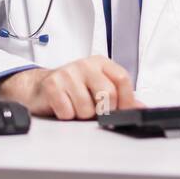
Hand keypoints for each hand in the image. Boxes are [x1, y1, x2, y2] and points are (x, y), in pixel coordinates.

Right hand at [0, 55, 139, 119]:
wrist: (38, 87)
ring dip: (81, 115)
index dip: (125, 100)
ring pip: (87, 109)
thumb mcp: (98, 87)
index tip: (120, 110)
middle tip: (93, 110)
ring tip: (74, 106)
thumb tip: (141, 107)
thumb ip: (120, 97)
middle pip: (107, 95)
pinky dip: (66, 116)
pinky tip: (62, 107)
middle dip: (102, 111)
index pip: (122, 79)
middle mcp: (85, 65)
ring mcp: (68, 73)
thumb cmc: (72, 88)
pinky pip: (68, 112)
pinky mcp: (52, 85)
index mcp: (101, 63)